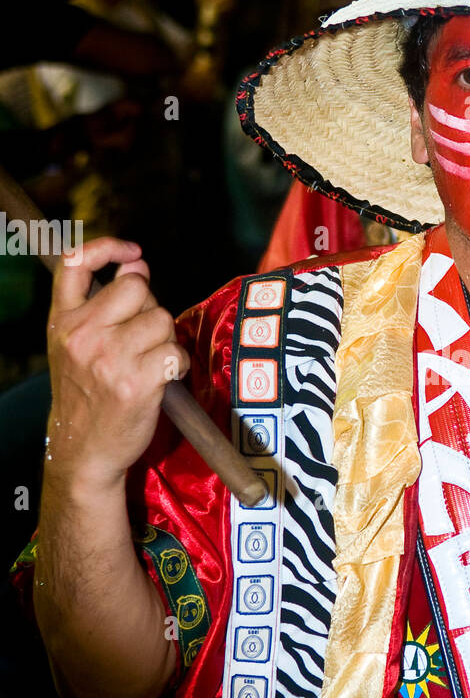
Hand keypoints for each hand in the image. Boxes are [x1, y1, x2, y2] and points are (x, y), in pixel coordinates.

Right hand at [46, 236, 189, 489]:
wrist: (82, 450)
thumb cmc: (85, 395)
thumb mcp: (72, 346)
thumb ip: (98, 305)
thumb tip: (137, 262)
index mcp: (63, 322)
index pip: (75, 262)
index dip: (107, 247)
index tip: (132, 252)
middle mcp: (83, 335)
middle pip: (137, 286)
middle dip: (149, 306)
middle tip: (142, 336)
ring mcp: (110, 358)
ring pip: (162, 319)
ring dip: (166, 339)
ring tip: (149, 361)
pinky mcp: (139, 382)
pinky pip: (176, 352)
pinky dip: (178, 363)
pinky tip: (164, 377)